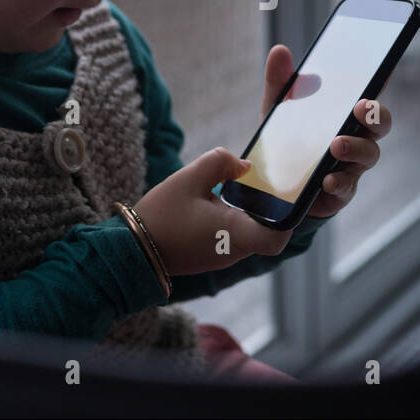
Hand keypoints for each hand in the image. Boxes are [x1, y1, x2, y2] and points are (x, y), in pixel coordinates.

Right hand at [134, 146, 294, 275]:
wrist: (132, 250)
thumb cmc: (160, 216)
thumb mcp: (188, 178)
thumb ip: (220, 162)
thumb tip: (244, 166)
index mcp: (233, 233)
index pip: (277, 237)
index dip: (287, 217)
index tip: (280, 194)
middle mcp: (235, 251)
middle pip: (267, 229)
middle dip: (265, 204)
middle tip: (254, 180)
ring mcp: (224, 256)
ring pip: (251, 232)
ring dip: (247, 211)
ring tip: (231, 187)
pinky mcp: (214, 256)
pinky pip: (235, 236)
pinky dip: (233, 219)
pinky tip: (217, 200)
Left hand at [261, 46, 393, 220]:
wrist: (275, 188)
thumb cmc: (287, 141)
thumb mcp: (277, 110)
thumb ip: (280, 82)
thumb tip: (280, 50)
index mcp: (344, 114)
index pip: (368, 94)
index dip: (380, 82)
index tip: (383, 70)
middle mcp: (356, 137)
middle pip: (380, 123)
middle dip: (376, 114)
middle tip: (361, 107)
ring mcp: (351, 165)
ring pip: (370, 154)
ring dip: (356, 147)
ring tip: (337, 145)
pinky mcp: (341, 190)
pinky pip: (348, 186)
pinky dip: (339, 181)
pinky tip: (327, 179)